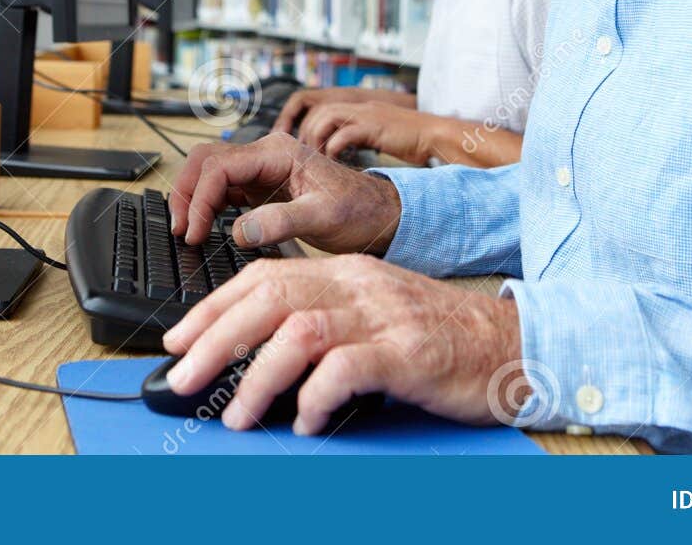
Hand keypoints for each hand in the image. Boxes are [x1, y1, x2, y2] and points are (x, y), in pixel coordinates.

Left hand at [162, 254, 523, 433]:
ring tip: (239, 414)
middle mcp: (361, 286)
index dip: (214, 307)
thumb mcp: (374, 315)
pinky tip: (305, 420)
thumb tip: (252, 355)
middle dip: (216, 339)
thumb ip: (322, 323)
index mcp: (347, 272)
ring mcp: (386, 316)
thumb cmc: (439, 338)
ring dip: (257, 376)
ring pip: (300, 332)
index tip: (179, 340)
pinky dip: (316, 397)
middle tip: (184, 378)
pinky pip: (349, 368)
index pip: (264, 276)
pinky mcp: (410, 352)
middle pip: (271, 298)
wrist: (512, 345)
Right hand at [168, 132, 402, 254]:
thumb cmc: (359, 211)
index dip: (200, 199)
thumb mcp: (324, 218)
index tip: (195, 232)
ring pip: (210, 172)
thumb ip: (281, 222)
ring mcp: (262, 169)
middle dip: (187, 192)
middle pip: (206, 160)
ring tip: (188, 230)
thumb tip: (239, 232)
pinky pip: (223, 187)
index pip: (220, 166)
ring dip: (193, 197)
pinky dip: (207, 204)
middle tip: (182, 230)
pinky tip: (205, 227)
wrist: (379, 214)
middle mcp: (266, 154)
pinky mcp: (262, 187)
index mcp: (279, 153)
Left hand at [298, 101, 432, 163]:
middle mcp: (362, 107)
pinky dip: (334, 147)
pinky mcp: (375, 127)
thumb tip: (343, 153)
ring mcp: (368, 115)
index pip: (324, 107)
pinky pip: (344, 134)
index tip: (308, 148)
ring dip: (317, 138)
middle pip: (320, 110)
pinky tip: (335, 161)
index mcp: (362, 108)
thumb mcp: (381, 135)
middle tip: (306, 155)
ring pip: (327, 117)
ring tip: (317, 158)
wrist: (437, 136)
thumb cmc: (413, 141)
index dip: (310, 125)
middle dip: (307, 132)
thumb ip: (363, 137)